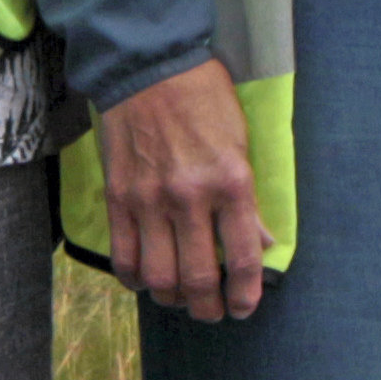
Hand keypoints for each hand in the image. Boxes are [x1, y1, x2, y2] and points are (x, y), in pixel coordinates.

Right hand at [99, 59, 269, 322]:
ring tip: (178, 296)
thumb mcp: (240, 144)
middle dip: (208, 308)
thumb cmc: (203, 100)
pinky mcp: (118, 196)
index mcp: (231, 183)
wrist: (147, 67)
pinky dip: (134, 278)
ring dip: (171, 297)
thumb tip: (262, 244)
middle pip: (199, 278)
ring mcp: (150, 199)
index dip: (246, 294)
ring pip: (160, 275)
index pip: (244, 259)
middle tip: (210, 312)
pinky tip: (144, 280)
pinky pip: (123, 255)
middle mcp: (191, 197)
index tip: (243, 307)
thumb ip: (248, 200)